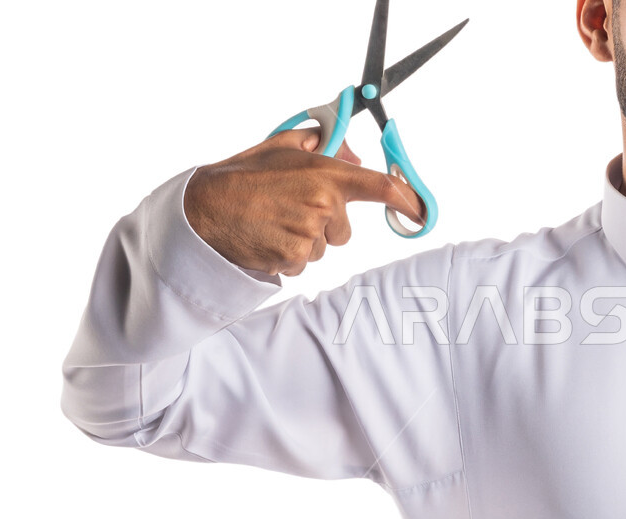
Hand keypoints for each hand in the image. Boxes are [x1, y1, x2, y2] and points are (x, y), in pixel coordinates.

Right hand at [183, 128, 425, 276]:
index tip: (422, 212)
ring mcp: (309, 235)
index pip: (380, 187)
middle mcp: (323, 206)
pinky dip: (287, 256)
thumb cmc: (242, 177)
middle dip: (323, 224)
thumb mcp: (281, 148)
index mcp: (324, 175)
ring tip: (271, 224)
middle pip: (343, 229)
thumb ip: (320, 146)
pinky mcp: (293, 259)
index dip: (407, 200)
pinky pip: (302, 264)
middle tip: (288, 210)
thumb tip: (353, 154)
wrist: (203, 209)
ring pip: (322, 248)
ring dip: (302, 241)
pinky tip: (265, 239)